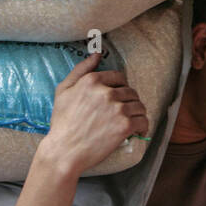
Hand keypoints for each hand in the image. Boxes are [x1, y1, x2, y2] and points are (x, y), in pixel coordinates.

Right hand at [38, 52, 148, 177]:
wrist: (64, 151)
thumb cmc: (62, 122)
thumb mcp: (63, 90)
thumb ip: (81, 70)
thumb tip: (97, 54)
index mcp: (92, 81)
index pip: (119, 77)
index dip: (120, 87)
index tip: (118, 98)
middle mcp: (106, 92)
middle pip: (131, 91)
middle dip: (129, 101)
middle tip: (123, 113)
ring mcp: (117, 109)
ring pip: (139, 105)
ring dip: (137, 113)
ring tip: (130, 122)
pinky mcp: (124, 125)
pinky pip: (143, 121)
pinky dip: (143, 126)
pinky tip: (137, 131)